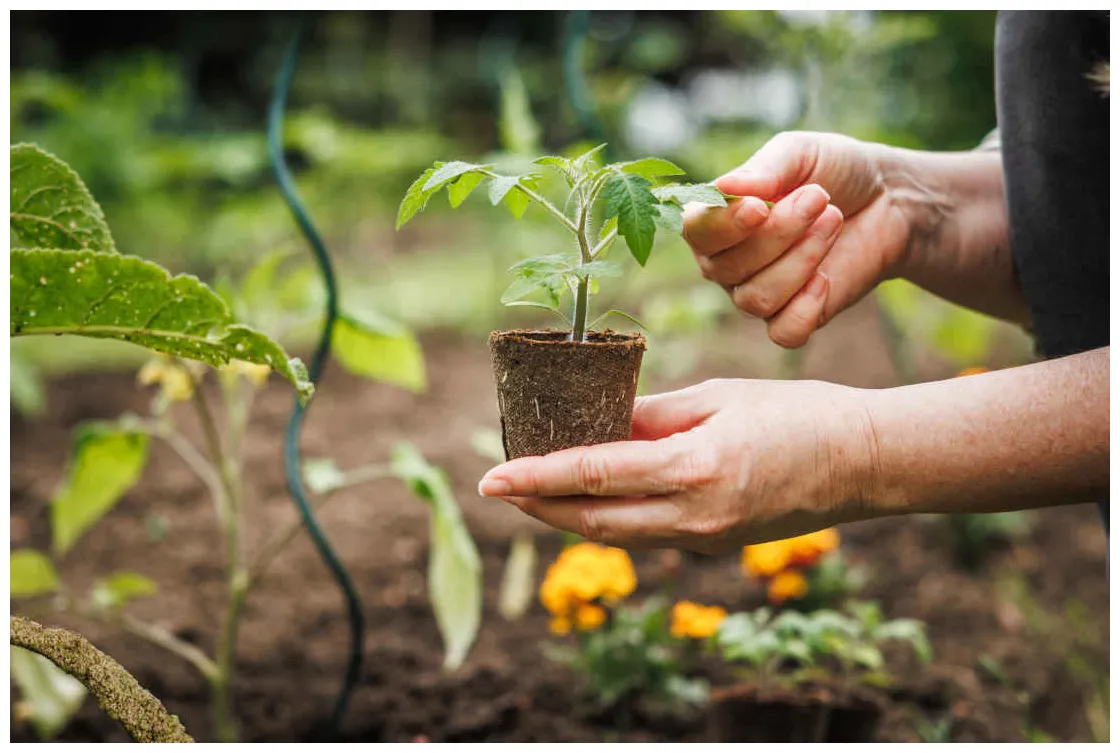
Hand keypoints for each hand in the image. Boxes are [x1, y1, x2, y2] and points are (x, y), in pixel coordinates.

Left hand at [477, 379, 873, 553]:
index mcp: (693, 469)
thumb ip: (651, 413)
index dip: (535, 477)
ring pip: (613, 534)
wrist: (863, 463)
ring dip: (565, 517)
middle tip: (498, 486)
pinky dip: (605, 519)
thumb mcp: (718, 396)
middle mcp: (692, 517)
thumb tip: (597, 419)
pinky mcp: (713, 545)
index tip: (491, 476)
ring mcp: (704, 540)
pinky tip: (588, 497)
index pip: (592, 476)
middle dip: (536, 506)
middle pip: (591, 521)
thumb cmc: (797, 414)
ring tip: (531, 491)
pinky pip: (643, 535)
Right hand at [683, 131, 911, 347]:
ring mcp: (755, 293)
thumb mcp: (801, 153)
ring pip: (757, 300)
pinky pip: (783, 332)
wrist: (887, 200)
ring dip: (801, 260)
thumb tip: (725, 187)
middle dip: (779, 233)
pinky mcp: (792, 317)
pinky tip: (826, 278)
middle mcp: (725, 262)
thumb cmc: (834, 171)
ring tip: (833, 221)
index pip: (696, 231)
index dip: (724, 225)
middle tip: (819, 198)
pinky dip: (805, 308)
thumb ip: (764, 169)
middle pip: (728, 268)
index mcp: (716, 219)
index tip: (762, 207)